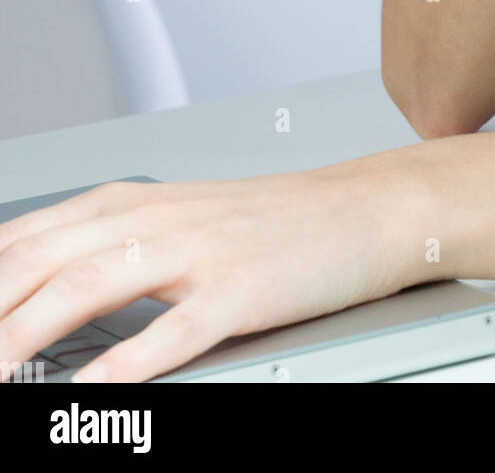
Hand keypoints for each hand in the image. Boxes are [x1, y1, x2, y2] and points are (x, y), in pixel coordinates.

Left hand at [0, 162, 427, 382]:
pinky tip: (93, 392)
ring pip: (87, 287)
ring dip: (24, 335)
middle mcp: (154, 218)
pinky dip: (125, 363)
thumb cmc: (270, 222)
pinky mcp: (239, 292)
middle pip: (39, 262)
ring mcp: (197, 252)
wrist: (361, 209)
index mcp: (128, 202)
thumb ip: (103, 245)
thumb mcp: (174, 217)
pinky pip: (171, 332)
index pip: (21, 240)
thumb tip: (28, 288)